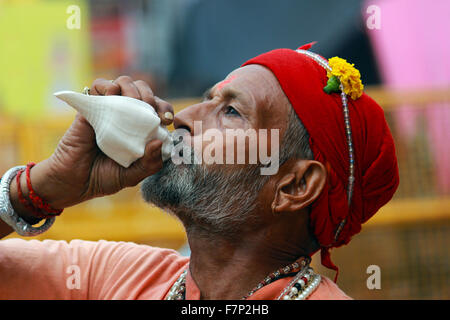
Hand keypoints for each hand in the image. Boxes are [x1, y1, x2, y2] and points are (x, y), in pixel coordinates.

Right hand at [31, 76, 173, 208]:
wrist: (75, 181)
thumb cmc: (105, 177)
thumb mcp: (133, 175)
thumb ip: (150, 163)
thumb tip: (159, 142)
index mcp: (141, 129)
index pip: (158, 110)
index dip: (165, 109)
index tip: (166, 120)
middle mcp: (127, 116)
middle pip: (144, 92)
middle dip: (152, 96)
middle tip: (151, 110)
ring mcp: (109, 110)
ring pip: (124, 84)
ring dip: (133, 89)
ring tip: (135, 101)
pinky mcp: (91, 107)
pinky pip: (100, 86)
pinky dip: (109, 86)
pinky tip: (114, 94)